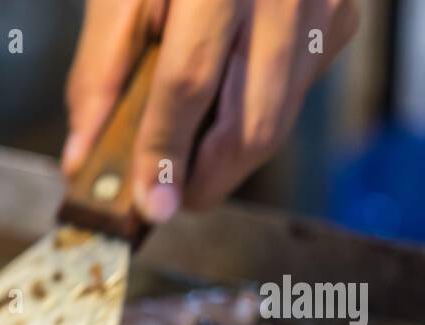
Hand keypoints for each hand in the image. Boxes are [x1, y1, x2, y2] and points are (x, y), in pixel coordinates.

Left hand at [62, 0, 358, 221]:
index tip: (148, 205)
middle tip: (164, 198)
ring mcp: (322, 7)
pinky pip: (296, 93)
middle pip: (251, 125)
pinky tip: (222, 106)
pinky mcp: (339, 18)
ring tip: (184, 161)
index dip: (164, 154)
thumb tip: (86, 153)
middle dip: (204, 180)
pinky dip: (254, 117)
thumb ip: (101, 72)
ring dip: (227, 158)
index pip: (189, 84)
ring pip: (279, 120)